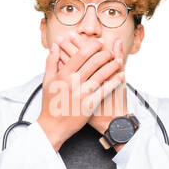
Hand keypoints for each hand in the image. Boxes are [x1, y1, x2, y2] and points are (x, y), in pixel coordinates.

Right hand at [36, 34, 123, 149]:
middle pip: (94, 62)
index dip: (92, 46)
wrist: (53, 126)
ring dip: (113, 66)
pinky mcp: (89, 105)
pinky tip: (120, 76)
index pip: (81, 55)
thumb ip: (51, 62)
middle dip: (106, 54)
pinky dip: (115, 81)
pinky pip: (105, 90)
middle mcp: (72, 83)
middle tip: (111, 52)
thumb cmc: (50, 103)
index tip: (100, 43)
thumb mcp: (47, 81)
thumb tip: (54, 46)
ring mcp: (81, 94)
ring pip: (102, 74)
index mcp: (62, 75)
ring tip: (118, 62)